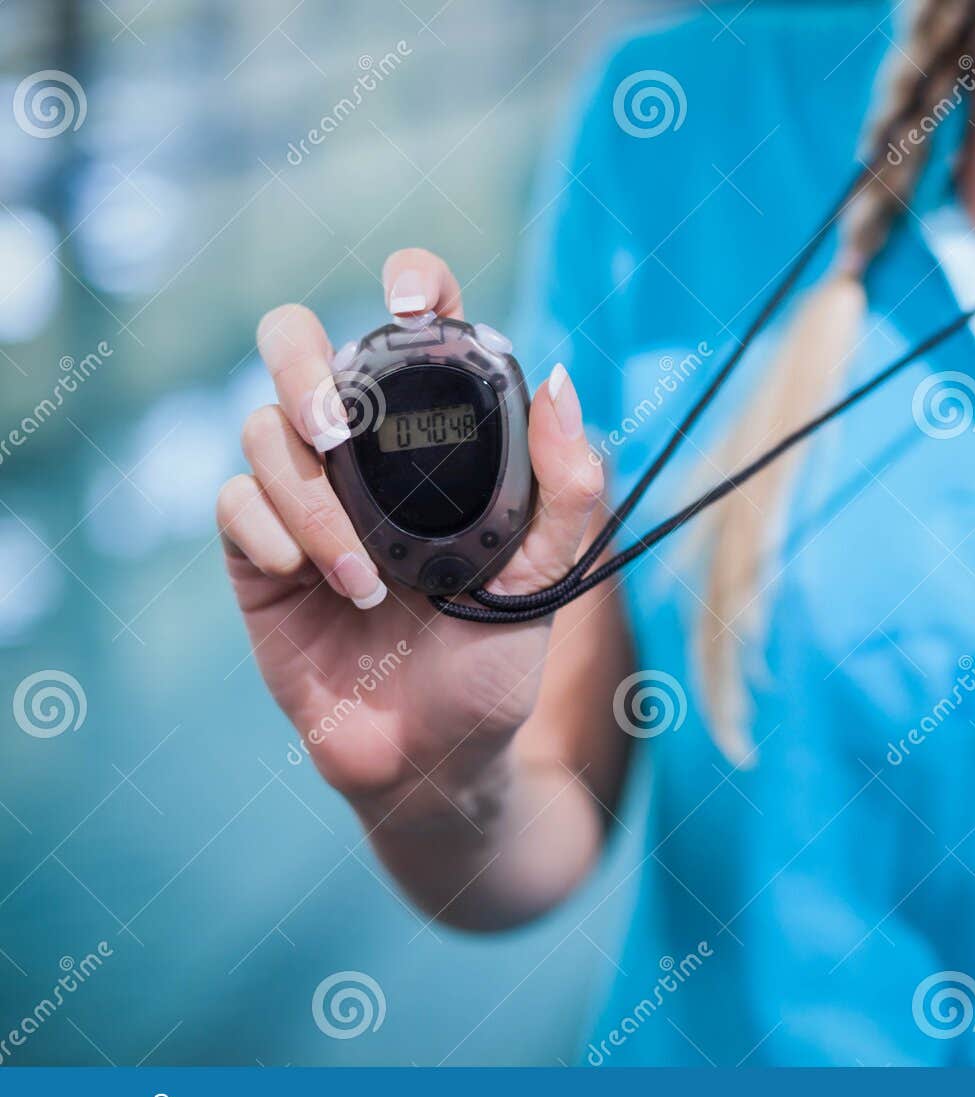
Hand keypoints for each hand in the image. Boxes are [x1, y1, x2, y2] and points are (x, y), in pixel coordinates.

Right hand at [218, 249, 603, 815]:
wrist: (433, 759)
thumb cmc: (493, 665)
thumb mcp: (547, 582)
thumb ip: (566, 490)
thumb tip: (557, 380)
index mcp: (438, 444)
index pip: (417, 333)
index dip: (413, 285)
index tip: (413, 299)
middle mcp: (364, 455)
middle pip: (297, 345)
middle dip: (303, 366)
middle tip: (338, 427)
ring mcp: (304, 498)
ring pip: (264, 432)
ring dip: (313, 502)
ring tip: (365, 581)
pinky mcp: (257, 553)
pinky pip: (233, 502)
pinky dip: (273, 535)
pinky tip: (319, 585)